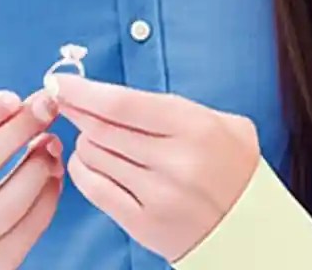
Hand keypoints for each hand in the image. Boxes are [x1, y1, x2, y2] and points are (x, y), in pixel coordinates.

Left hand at [51, 75, 259, 261]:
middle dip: (77, 112)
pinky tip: (91, 162)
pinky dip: (84, 170)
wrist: (251, 228)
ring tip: (98, 138)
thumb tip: (112, 93)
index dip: (84, 91)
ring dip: (86, 141)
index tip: (61, 83)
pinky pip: (94, 189)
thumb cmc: (233, 168)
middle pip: (101, 129)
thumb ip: (174, 106)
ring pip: (94, 156)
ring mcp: (157, 195)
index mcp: (195, 128)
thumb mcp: (223, 123)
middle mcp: (175, 162)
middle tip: (66, 104)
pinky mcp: (144, 224)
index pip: (122, 104)